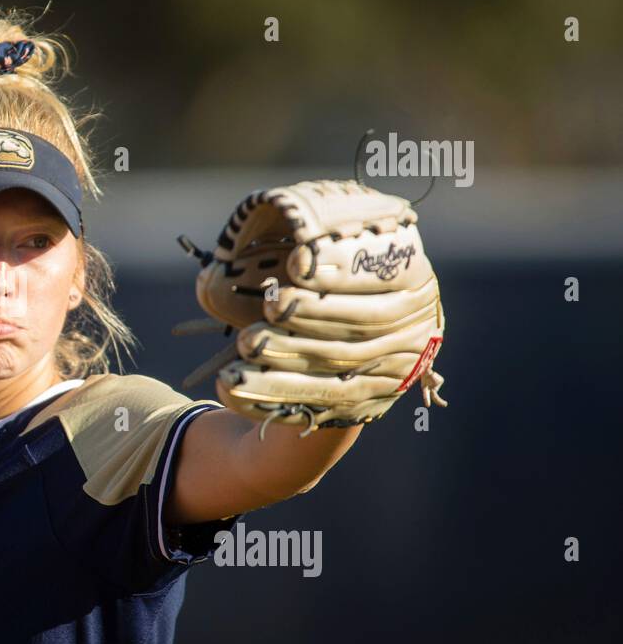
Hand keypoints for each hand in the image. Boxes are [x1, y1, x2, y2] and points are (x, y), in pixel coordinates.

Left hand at [176, 179, 445, 437]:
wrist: (356, 341)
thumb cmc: (335, 279)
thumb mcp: (343, 248)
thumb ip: (322, 236)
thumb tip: (288, 242)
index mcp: (413, 279)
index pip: (388, 273)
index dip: (343, 267)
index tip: (297, 261)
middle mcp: (411, 328)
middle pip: (363, 324)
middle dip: (309, 314)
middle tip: (269, 305)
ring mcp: (389, 373)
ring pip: (337, 368)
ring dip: (286, 358)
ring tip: (245, 345)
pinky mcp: (359, 407)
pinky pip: (313, 406)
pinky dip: (268, 397)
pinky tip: (230, 386)